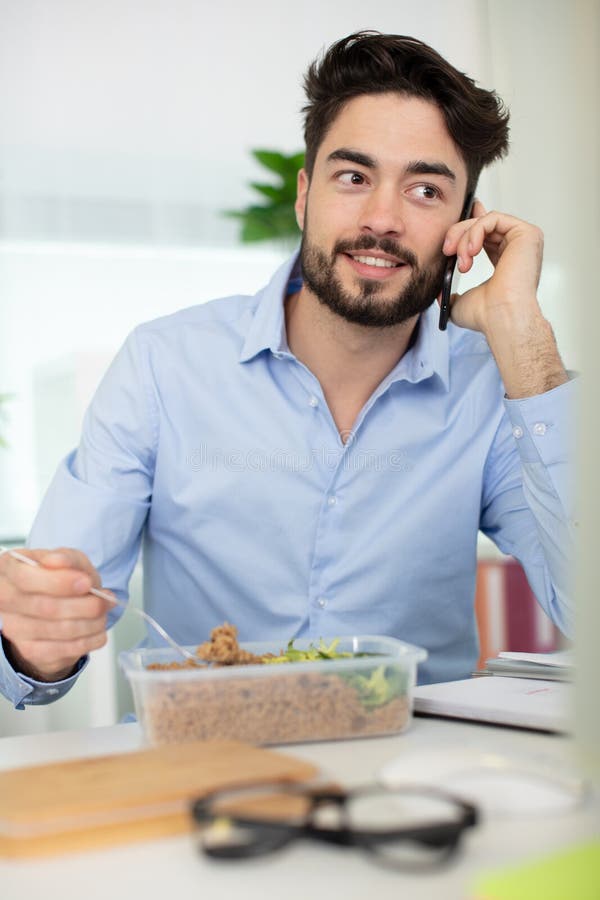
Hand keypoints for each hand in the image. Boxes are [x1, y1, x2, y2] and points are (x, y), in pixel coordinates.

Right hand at [0, 548, 110, 681]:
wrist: (54, 605)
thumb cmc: (60, 578)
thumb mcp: (68, 561)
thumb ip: (67, 559)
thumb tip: (59, 562)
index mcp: (8, 569)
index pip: (26, 579)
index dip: (59, 582)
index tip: (86, 582)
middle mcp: (5, 599)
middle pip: (45, 607)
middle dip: (84, 605)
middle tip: (105, 600)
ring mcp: (14, 627)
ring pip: (57, 630)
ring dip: (90, 622)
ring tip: (104, 612)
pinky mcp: (29, 650)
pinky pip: (62, 649)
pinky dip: (88, 640)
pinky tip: (98, 631)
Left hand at [441, 199, 543, 334]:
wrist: (500, 318)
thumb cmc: (486, 316)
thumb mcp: (459, 303)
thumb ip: (450, 294)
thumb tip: (439, 293)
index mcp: (505, 260)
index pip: (485, 233)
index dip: (467, 226)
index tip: (449, 235)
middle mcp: (516, 248)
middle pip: (481, 224)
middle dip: (458, 234)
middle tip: (446, 252)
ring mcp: (524, 240)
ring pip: (485, 221)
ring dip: (465, 237)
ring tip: (462, 261)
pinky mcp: (527, 233)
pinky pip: (493, 218)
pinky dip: (476, 231)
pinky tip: (471, 251)